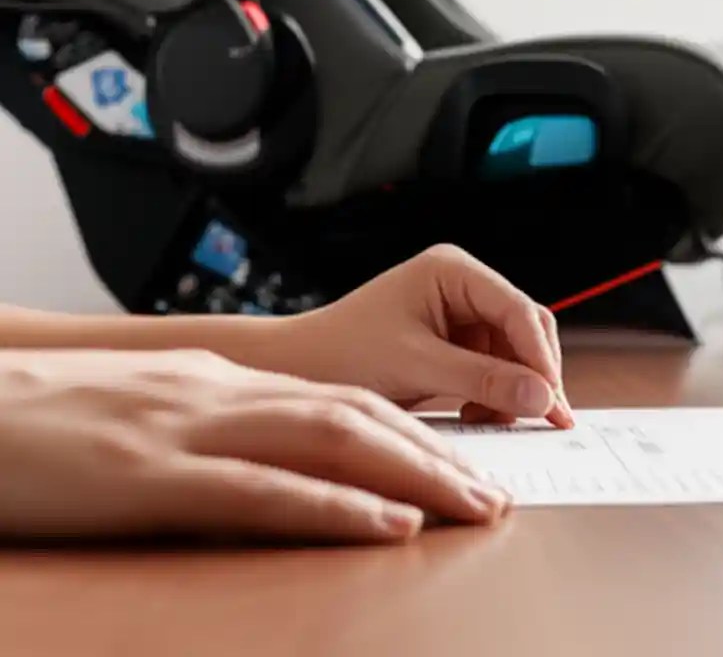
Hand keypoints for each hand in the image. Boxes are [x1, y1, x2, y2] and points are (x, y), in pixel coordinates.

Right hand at [0, 349, 508, 542]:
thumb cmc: (44, 420)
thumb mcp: (145, 410)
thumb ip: (214, 423)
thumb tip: (278, 452)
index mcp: (219, 381)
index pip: (342, 400)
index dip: (413, 435)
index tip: (463, 467)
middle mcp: (219, 393)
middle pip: (357, 414)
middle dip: (436, 456)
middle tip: (495, 493)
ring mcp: (186, 430)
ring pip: (330, 440)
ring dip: (414, 475)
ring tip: (472, 507)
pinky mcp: (148, 476)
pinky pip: (262, 489)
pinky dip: (336, 506)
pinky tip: (389, 524)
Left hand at [282, 244, 573, 427]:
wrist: (297, 369)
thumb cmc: (342, 353)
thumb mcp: (417, 366)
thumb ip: (482, 380)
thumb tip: (542, 397)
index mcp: (453, 271)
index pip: (517, 311)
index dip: (540, 357)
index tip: (553, 401)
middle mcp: (463, 286)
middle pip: (525, 329)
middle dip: (533, 375)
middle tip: (547, 419)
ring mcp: (461, 315)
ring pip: (515, 354)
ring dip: (513, 390)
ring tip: (491, 419)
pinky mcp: (456, 344)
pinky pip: (496, 370)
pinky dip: (495, 397)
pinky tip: (475, 414)